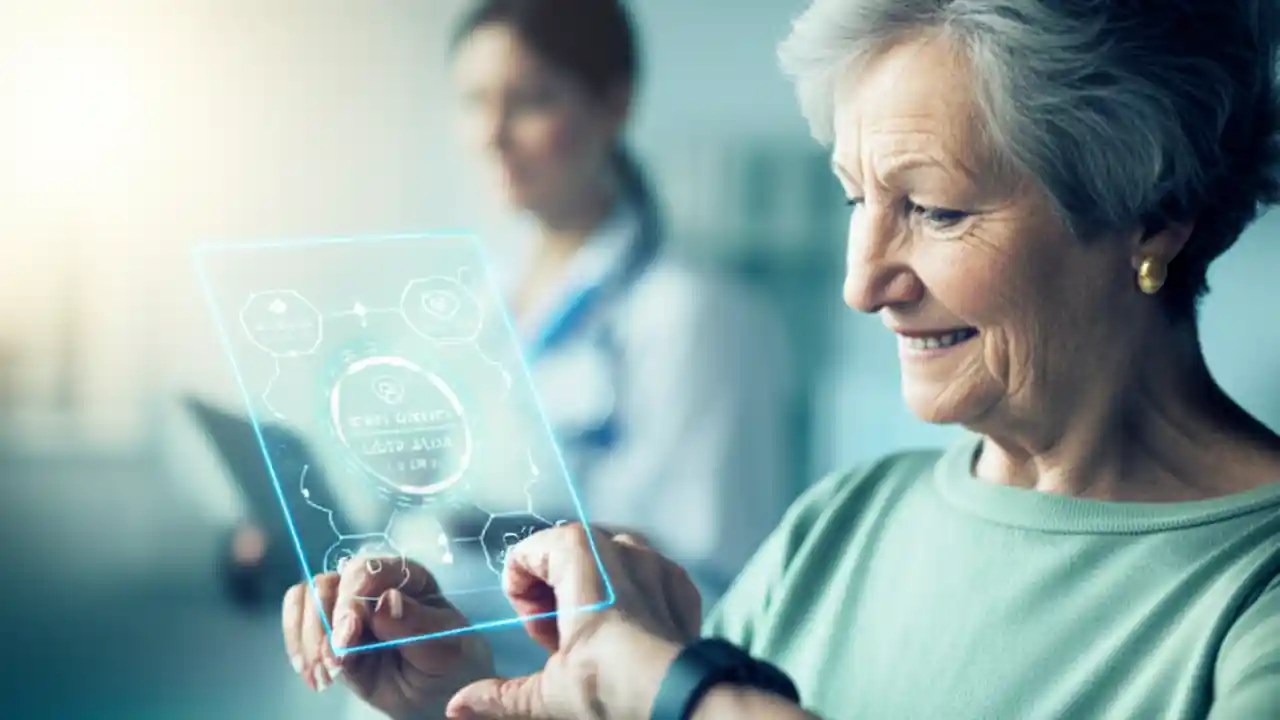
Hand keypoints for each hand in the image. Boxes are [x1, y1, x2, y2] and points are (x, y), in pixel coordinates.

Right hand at [281, 555, 494, 719]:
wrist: (437, 696)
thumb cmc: (450, 665)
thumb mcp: (446, 649)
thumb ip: (417, 625)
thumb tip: (386, 600)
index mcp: (409, 578)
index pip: (369, 570)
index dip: (351, 599)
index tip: (347, 637)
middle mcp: (374, 584)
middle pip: (329, 582)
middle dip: (324, 625)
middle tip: (335, 663)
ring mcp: (348, 605)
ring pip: (307, 598)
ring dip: (309, 639)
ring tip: (326, 676)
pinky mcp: (329, 629)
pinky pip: (297, 620)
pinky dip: (297, 647)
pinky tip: (314, 676)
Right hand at [446, 524, 702, 719]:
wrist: (681, 699)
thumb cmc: (610, 685)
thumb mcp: (547, 693)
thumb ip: (499, 695)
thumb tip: (458, 708)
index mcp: (577, 551)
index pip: (525, 555)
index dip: (522, 598)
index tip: (541, 636)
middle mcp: (619, 544)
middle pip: (564, 553)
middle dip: (554, 595)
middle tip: (562, 642)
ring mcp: (655, 561)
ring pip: (607, 559)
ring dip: (590, 591)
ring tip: (593, 638)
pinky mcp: (680, 582)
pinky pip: (645, 575)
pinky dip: (630, 599)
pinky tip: (630, 638)